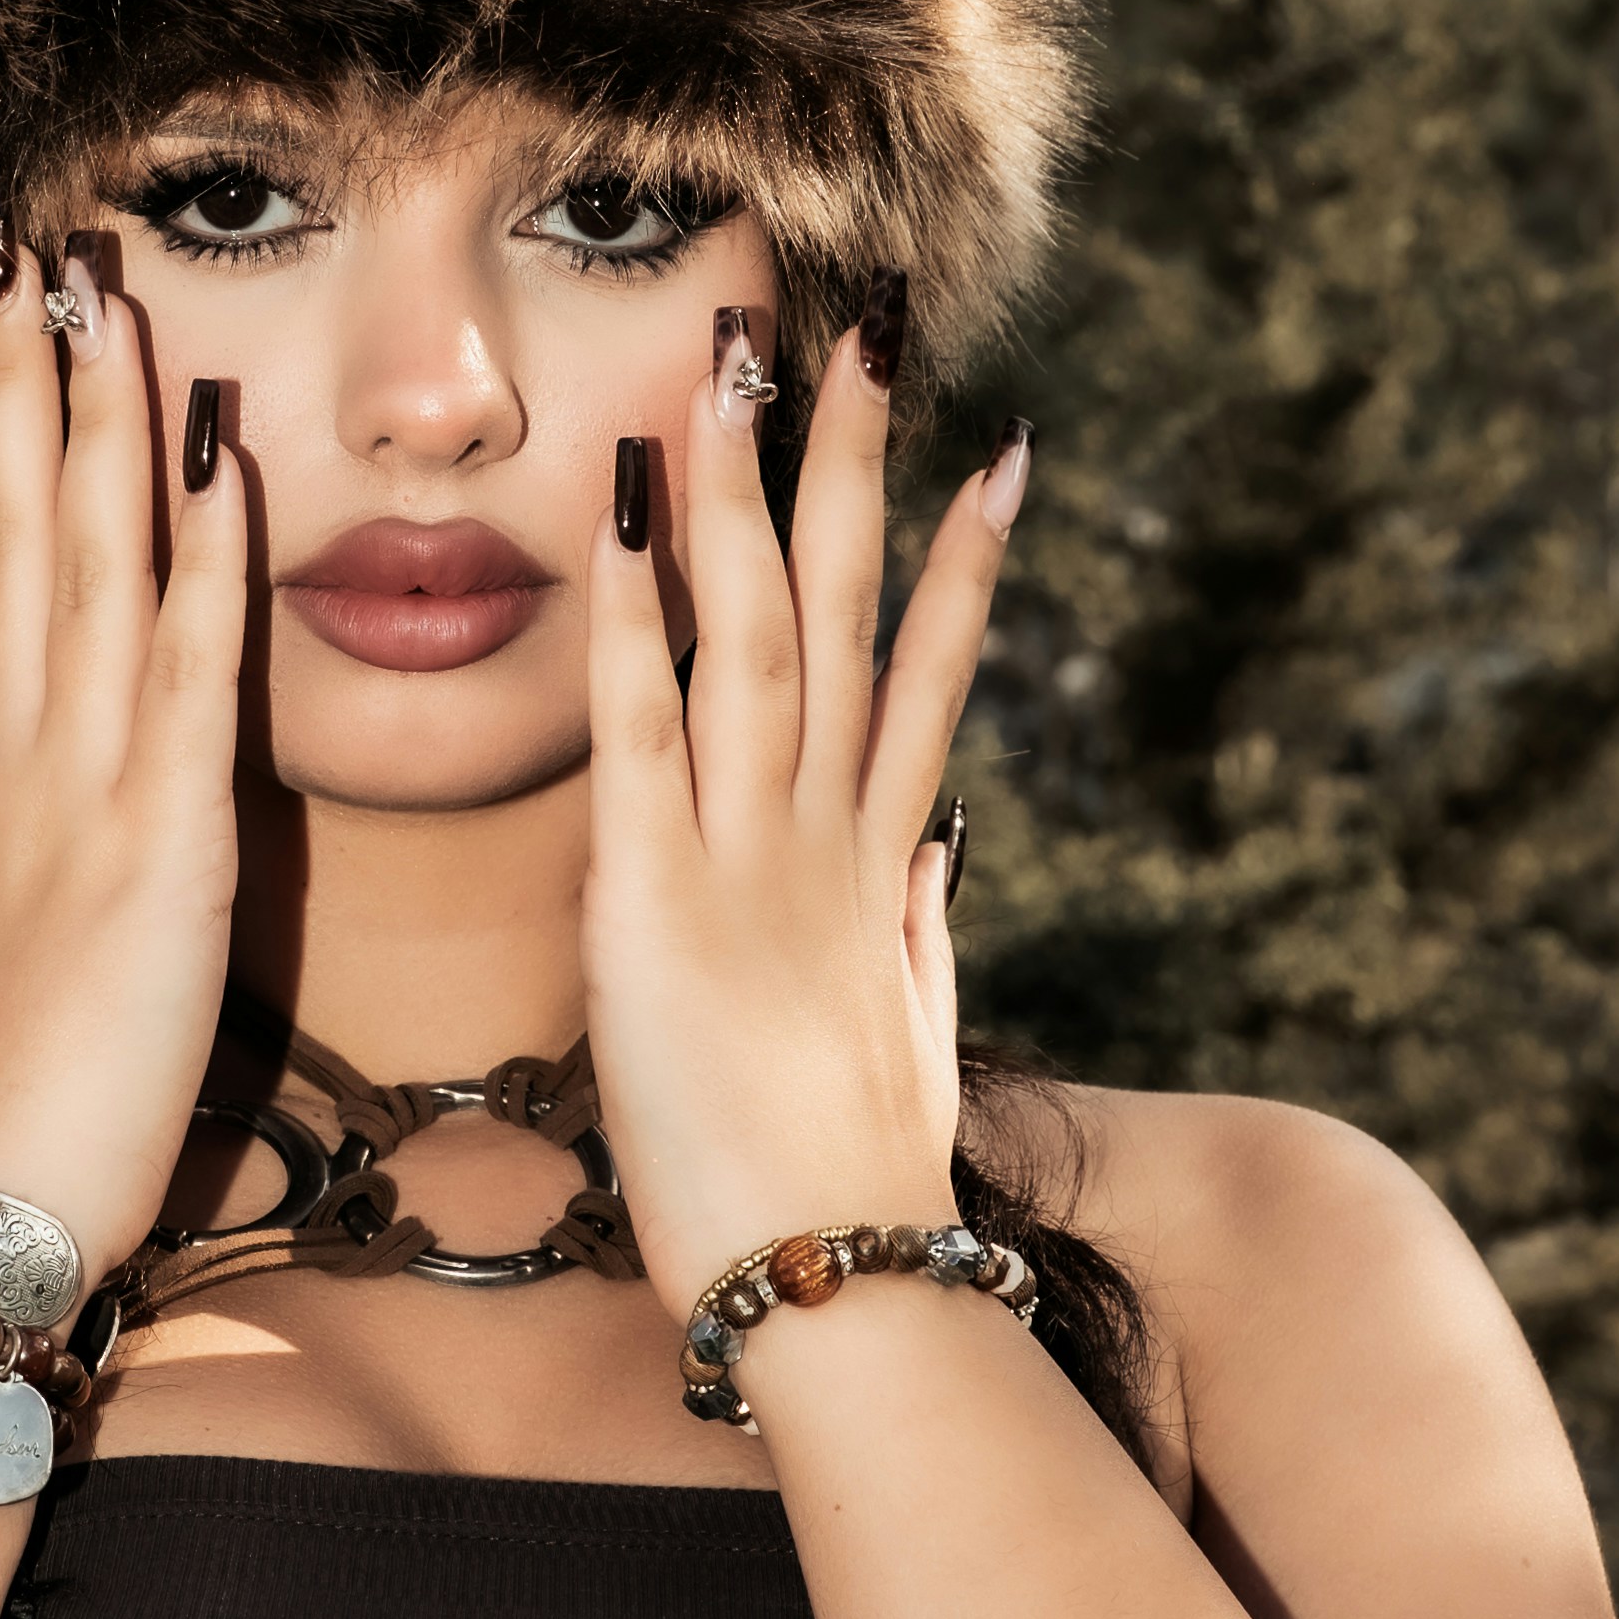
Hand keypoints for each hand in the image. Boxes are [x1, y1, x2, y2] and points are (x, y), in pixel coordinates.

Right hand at [0, 244, 249, 1278]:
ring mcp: (72, 789)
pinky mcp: (155, 843)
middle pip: (5, 536)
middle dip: (9, 387)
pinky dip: (202, 556)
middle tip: (5, 253)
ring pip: (82, 564)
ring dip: (93, 422)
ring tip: (86, 293)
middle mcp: (6, 759)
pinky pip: (186, 669)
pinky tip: (217, 458)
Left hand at [579, 308, 1030, 1310]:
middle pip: (850, 615)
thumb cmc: (858, 1181)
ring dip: (746, 495)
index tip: (1000, 449)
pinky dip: (632, 621)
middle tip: (854, 339)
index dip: (965, 560)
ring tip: (739, 370)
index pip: (929, 676)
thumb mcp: (912, 1033)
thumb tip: (938, 843)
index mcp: (875, 866)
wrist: (837, 1279)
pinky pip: (640, 733)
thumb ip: (920, 925)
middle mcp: (825, 836)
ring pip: (758, 637)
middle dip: (854, 469)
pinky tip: (617, 521)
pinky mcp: (656, 902)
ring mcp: (749, 859)